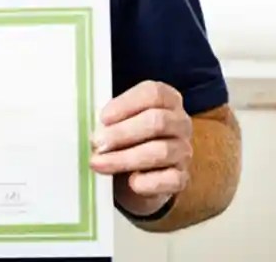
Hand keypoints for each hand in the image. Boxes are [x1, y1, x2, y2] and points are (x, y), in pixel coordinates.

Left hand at [89, 80, 192, 216]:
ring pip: (160, 151)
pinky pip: (171, 179)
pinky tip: (132, 182)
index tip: (103, 118)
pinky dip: (148, 182)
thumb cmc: (123, 142)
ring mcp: (183, 150)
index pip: (153, 94)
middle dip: (122, 133)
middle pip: (157, 121)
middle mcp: (180, 123)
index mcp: (166, 100)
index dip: (126, 104)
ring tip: (100, 164)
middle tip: (97, 143)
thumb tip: (92, 125)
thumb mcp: (115, 123)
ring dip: (125, 158)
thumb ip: (108, 119)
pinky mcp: (182, 178)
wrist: (132, 177)